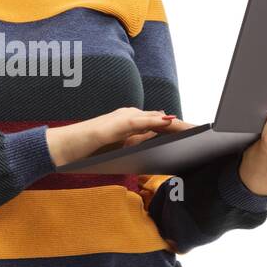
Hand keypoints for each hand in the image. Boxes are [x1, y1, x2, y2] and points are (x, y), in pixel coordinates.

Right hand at [45, 107, 182, 166]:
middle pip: (160, 120)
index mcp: (129, 121)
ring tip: (192, 127)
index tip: (194, 133)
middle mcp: (128, 115)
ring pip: (154, 118)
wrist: (66, 147)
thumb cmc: (89, 151)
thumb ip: (133, 147)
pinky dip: (155, 120)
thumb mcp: (117, 150)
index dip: (176, 129)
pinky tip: (168, 122)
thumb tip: (153, 152)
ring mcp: (122, 117)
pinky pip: (140, 121)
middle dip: (180, 126)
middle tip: (200, 130)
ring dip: (173, 123)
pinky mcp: (117, 123)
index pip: (157, 124)